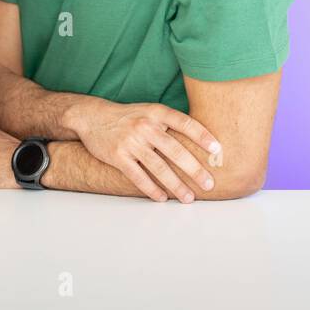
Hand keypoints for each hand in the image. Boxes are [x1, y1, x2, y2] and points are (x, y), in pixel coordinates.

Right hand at [67, 99, 221, 202]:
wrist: (92, 117)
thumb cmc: (128, 117)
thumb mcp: (149, 111)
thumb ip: (169, 124)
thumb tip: (199, 142)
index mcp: (156, 112)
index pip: (185, 123)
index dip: (202, 135)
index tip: (218, 149)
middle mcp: (145, 126)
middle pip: (175, 150)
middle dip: (194, 169)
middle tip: (209, 183)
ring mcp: (131, 142)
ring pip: (159, 167)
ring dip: (176, 185)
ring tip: (189, 197)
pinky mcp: (118, 156)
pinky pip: (138, 176)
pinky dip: (151, 189)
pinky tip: (162, 198)